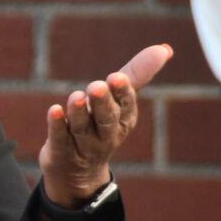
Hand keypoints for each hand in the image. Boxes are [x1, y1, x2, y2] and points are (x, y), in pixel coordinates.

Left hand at [39, 43, 172, 206]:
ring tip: (76, 97)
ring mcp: (84, 146)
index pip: (126, 104)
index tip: (116, 77)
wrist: (77, 171)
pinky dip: (57, 125)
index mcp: (124, 119)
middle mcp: (107, 134)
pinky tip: (55, 110)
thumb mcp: (119, 100)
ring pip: (82, 128)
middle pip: (106, 119)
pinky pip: (60, 139)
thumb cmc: (100, 125)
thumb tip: (165, 48)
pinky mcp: (61, 152)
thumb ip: (137, 74)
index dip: (121, 92)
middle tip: (97, 86)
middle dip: (102, 103)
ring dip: (79, 112)